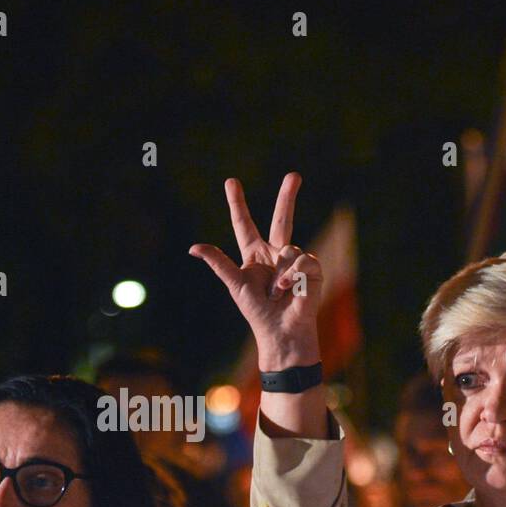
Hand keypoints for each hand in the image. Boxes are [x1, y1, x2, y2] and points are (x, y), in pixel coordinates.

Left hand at [190, 172, 322, 370]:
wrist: (281, 331)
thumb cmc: (256, 311)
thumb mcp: (234, 284)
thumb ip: (218, 262)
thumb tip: (193, 247)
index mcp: (254, 256)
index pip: (244, 225)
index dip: (237, 204)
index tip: (231, 182)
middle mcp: (275, 254)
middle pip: (281, 219)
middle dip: (288, 197)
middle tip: (294, 175)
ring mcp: (294, 261)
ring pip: (288, 248)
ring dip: (281, 274)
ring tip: (278, 292)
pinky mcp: (311, 269)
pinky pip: (302, 260)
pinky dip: (294, 276)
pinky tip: (291, 290)